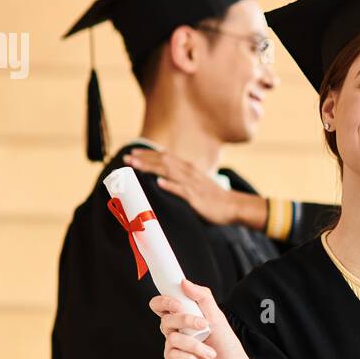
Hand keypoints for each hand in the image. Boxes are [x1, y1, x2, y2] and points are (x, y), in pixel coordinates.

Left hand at [124, 149, 265, 228]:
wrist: (233, 206)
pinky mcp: (196, 197)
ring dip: (151, 167)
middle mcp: (189, 172)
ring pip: (168, 172)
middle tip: (126, 157)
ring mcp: (192, 184)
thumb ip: (181, 179)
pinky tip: (159, 183)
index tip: (133, 153)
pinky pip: (181, 190)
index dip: (148, 154)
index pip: (165, 157)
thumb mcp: (196, 184)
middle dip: (144, 159)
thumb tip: (164, 178)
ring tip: (135, 166)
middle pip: (163, 161)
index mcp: (188, 168)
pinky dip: (170, 185)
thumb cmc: (213, 197)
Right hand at [149, 279, 262, 358]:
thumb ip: (202, 297)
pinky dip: (192, 358)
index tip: (176, 302)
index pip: (162, 306)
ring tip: (210, 352)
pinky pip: (173, 356)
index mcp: (183, 320)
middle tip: (203, 325)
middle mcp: (176, 334)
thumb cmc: (226, 348)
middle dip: (186, 320)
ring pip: (172, 338)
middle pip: (165, 320)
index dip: (163, 301)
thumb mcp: (217, 317)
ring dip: (196, 345)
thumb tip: (185, 283)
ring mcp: (173, 350)